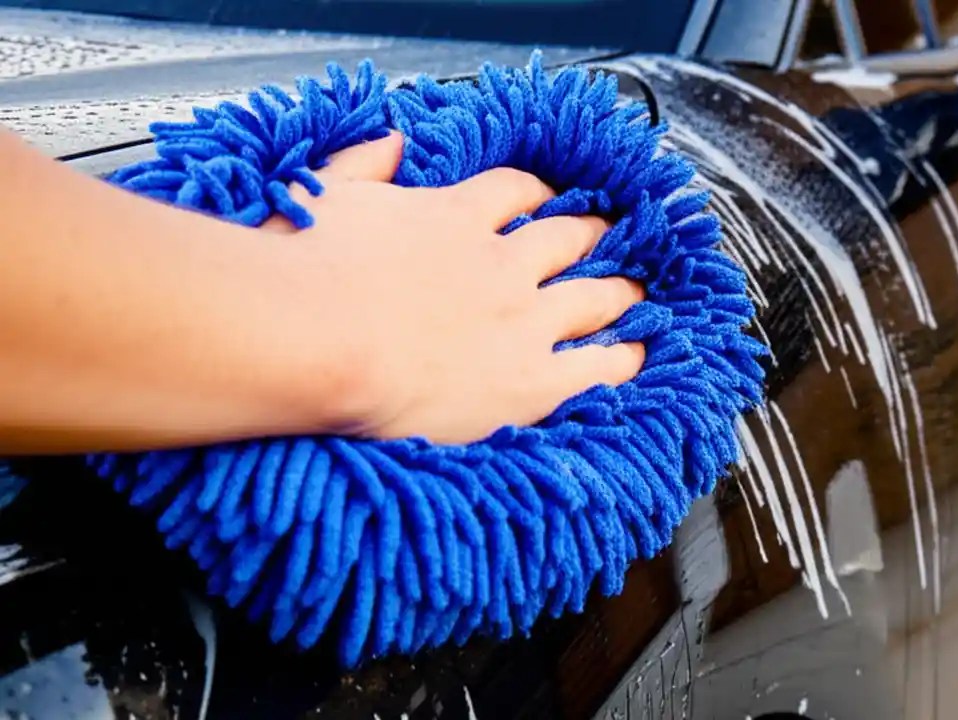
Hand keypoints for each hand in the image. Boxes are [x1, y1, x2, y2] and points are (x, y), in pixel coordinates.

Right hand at [269, 132, 644, 443]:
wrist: (318, 342)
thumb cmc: (303, 273)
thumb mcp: (322, 195)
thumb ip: (362, 165)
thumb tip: (390, 140)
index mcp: (453, 217)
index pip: (513, 191)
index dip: (536, 194)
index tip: (546, 198)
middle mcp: (500, 264)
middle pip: (567, 237)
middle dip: (591, 234)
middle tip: (606, 236)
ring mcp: (524, 321)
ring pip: (594, 296)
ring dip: (619, 290)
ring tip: (634, 290)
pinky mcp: (532, 380)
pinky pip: (598, 365)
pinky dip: (624, 356)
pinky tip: (637, 353)